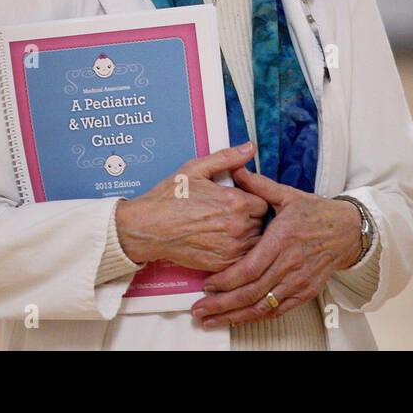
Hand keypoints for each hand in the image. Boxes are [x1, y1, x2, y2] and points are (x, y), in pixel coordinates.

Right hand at [115, 143, 269, 271]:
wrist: (149, 227)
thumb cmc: (169, 199)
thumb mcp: (196, 169)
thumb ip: (227, 158)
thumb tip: (249, 148)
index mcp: (235, 202)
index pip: (263, 202)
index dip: (250, 199)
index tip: (238, 200)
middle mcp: (237, 227)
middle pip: (261, 222)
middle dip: (250, 217)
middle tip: (229, 213)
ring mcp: (231, 248)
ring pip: (255, 241)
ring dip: (246, 235)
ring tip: (224, 227)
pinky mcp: (223, 264)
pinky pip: (243, 258)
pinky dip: (237, 251)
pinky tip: (220, 242)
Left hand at [189, 166, 360, 327]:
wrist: (348, 231)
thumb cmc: (316, 213)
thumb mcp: (287, 194)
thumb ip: (259, 186)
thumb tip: (236, 169)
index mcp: (282, 239)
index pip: (250, 268)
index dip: (226, 281)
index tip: (207, 285)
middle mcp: (290, 264)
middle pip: (251, 292)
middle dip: (222, 305)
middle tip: (199, 311)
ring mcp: (299, 280)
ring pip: (262, 306)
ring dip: (235, 315)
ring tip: (211, 321)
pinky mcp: (305, 292)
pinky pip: (278, 310)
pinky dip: (256, 317)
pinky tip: (239, 318)